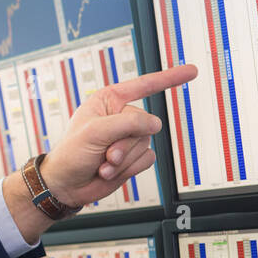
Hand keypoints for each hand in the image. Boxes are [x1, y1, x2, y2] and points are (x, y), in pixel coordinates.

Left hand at [43, 63, 196, 207]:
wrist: (66, 185)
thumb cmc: (71, 154)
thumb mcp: (96, 131)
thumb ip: (128, 123)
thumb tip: (155, 124)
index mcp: (109, 101)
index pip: (144, 85)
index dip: (169, 78)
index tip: (192, 71)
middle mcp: (121, 117)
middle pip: (145, 124)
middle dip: (124, 143)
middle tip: (105, 153)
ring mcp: (127, 138)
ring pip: (146, 144)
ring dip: (124, 159)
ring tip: (103, 163)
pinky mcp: (132, 157)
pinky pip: (147, 160)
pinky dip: (128, 169)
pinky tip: (109, 171)